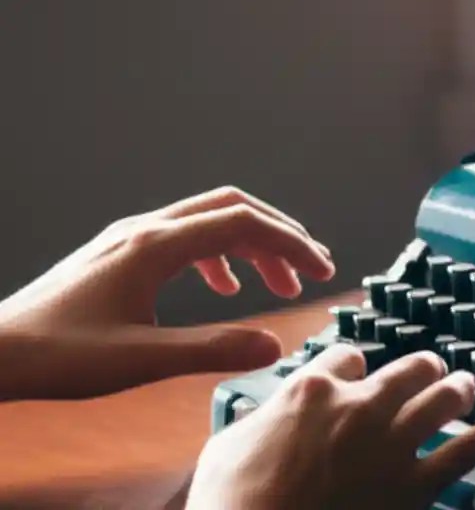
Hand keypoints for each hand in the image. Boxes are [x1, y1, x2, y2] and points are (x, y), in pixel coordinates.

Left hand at [0, 186, 334, 400]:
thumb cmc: (61, 354)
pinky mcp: (122, 253)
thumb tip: (273, 345)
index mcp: (156, 245)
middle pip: (232, 208)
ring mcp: (132, 237)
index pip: (242, 223)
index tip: (321, 270)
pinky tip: (225, 291)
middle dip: (279, 235)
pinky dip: (220, 256)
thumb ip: (212, 349)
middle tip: (312, 268)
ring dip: (251, 246)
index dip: (290, 243)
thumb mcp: (143, 359)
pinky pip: (187, 238)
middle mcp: (146, 229)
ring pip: (210, 221)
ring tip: (278, 285)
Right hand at [187, 344, 474, 509]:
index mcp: (311, 390)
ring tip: (461, 388)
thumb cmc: (229, 505)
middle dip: (418, 371)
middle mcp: (359, 407)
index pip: (347, 359)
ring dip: (455, 388)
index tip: (351, 387)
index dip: (352, 373)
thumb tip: (270, 414)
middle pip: (406, 369)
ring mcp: (392, 444)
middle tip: (423, 378)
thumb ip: (263, 419)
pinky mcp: (416, 485)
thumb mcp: (229, 445)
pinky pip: (472, 447)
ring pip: (442, 396)